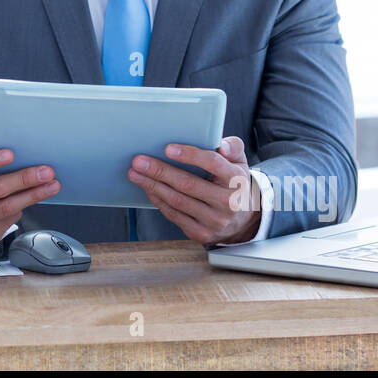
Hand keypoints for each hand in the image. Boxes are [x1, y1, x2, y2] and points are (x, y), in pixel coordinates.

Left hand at [127, 137, 260, 244]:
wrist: (241, 221)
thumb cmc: (234, 184)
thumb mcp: (240, 163)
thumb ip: (233, 147)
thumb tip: (222, 144)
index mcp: (237, 181)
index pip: (213, 164)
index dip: (189, 156)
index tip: (167, 149)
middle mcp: (228, 203)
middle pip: (188, 184)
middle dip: (160, 171)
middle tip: (138, 161)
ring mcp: (214, 221)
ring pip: (177, 201)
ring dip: (153, 186)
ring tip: (135, 173)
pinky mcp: (201, 234)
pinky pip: (174, 215)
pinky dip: (158, 201)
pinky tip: (148, 189)